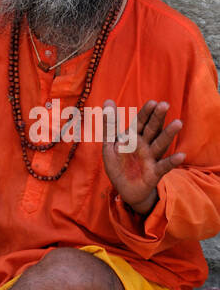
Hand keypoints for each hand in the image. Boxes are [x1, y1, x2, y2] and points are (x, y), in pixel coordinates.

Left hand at [102, 98, 184, 215]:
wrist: (124, 190)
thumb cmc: (118, 165)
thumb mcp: (109, 144)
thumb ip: (109, 125)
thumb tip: (108, 100)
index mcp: (134, 137)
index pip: (140, 122)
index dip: (145, 113)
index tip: (152, 102)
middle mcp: (145, 145)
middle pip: (152, 129)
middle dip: (157, 117)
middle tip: (165, 104)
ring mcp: (151, 158)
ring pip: (160, 144)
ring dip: (168, 134)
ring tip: (178, 123)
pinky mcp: (154, 173)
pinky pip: (164, 166)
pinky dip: (172, 162)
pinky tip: (181, 156)